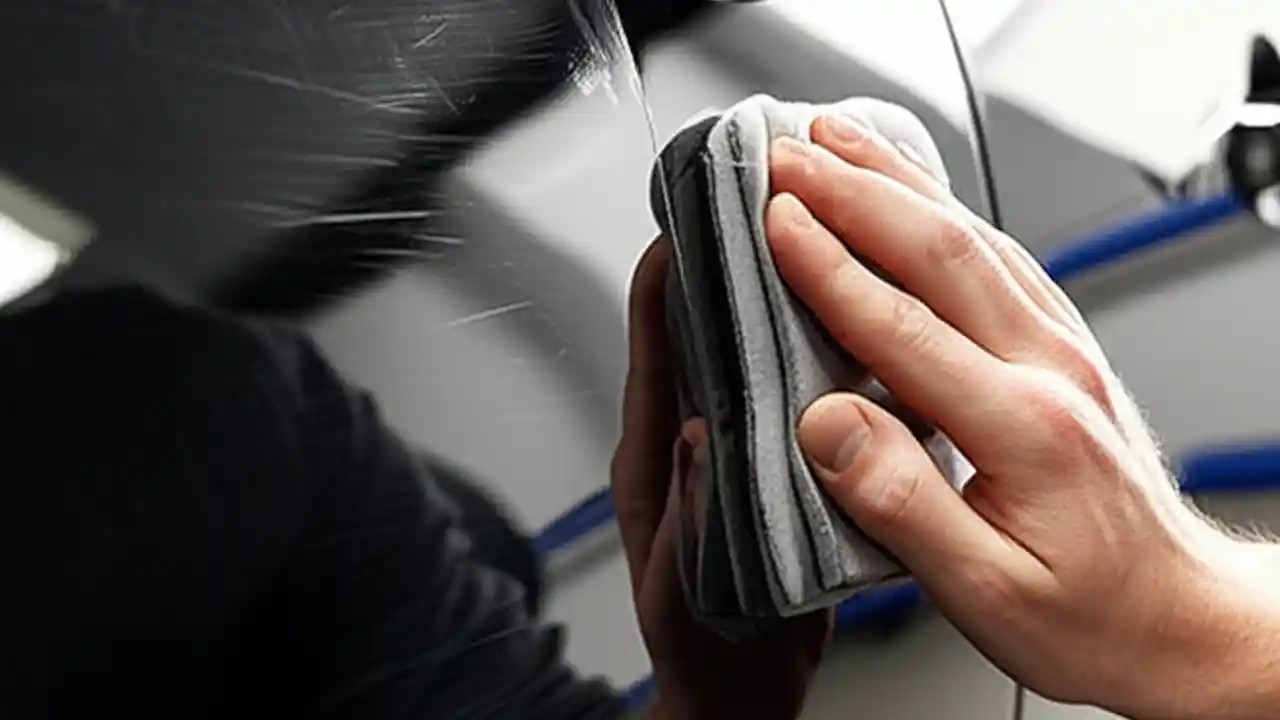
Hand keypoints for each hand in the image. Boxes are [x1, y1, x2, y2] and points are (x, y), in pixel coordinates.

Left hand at [612, 240, 830, 719]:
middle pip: (702, 337)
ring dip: (779, 312)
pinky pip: (797, 404)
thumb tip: (698, 433)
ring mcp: (737, 455)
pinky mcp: (778, 474)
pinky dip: (823, 368)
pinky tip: (862, 343)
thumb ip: (688, 511)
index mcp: (654, 460)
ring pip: (755, 363)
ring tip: (816, 258)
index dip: (660, 282)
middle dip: (725, 273)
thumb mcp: (682, 587)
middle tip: (760, 216)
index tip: (683, 224)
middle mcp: (693, 442)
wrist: (737, 696)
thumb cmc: (699, 651)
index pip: (650, 351)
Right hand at [764, 115, 1279, 719]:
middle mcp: (1049, 370)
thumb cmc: (1088, 618)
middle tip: (789, 154)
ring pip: (976, 241)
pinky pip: (1005, 259)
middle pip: (942, 252)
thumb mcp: (983, 592)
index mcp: (1022, 427)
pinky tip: (921, 196)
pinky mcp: (1068, 353)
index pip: (903, 324)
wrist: (1179, 621)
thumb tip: (827, 426)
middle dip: (857, 191)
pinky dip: (950, 213)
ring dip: (902, 184)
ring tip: (842, 145)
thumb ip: (899, 501)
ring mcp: (1065, 353)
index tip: (776, 218)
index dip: (828, 265)